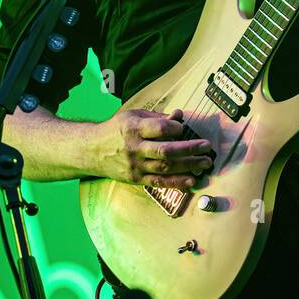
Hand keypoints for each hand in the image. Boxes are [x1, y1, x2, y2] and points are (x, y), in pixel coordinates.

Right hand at [88, 106, 214, 188]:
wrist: (92, 151)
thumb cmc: (116, 129)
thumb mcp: (133, 116)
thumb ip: (157, 117)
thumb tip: (180, 116)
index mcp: (133, 128)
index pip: (158, 128)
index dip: (175, 128)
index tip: (183, 128)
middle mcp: (134, 148)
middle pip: (165, 151)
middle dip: (189, 149)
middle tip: (207, 147)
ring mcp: (135, 165)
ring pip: (165, 168)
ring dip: (188, 166)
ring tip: (205, 163)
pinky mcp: (136, 179)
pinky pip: (159, 182)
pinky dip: (176, 182)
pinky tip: (191, 181)